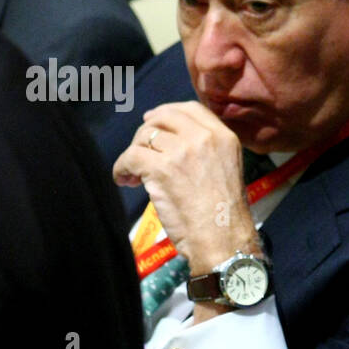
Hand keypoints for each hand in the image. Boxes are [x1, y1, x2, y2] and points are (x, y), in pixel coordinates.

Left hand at [112, 102, 258, 275]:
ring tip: (133, 174)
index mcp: (224, 137)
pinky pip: (130, 157)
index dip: (167, 112)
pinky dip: (122, 169)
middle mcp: (204, 138)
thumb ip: (206, 150)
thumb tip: (170, 140)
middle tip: (139, 151)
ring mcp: (183, 151)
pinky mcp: (162, 168)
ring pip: (144, 137)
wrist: (223, 238)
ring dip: (133, 154)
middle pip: (163, 118)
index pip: (190, 109)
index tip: (153, 122)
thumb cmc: (225, 215)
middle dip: (146, 132)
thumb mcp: (226, 169)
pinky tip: (125, 181)